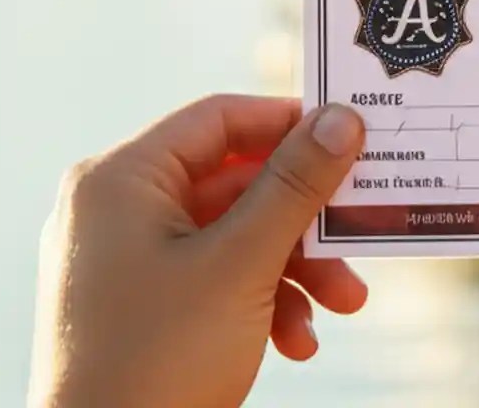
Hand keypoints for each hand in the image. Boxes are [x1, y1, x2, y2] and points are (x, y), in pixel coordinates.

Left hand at [28, 96, 367, 407]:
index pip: (219, 119)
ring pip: (237, 236)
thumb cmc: (157, 359)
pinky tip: (296, 341)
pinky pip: (219, 278)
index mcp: (122, 180)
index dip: (289, 123)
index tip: (350, 139)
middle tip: (359, 236)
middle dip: (305, 222)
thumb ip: (295, 186)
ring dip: (297, 269)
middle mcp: (119, 210)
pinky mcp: (145, 304)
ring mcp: (129, 260)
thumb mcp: (242, 264)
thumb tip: (342, 118)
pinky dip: (265, 301)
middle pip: (237, 184)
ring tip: (342, 305)